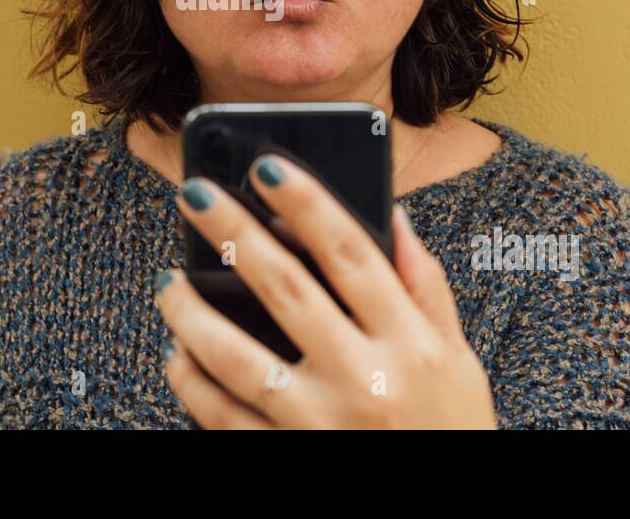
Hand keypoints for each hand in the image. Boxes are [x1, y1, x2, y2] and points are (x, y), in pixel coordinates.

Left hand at [154, 152, 498, 428]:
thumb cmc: (452, 433)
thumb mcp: (461, 360)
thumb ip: (427, 287)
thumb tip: (394, 217)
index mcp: (411, 345)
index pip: (351, 254)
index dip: (307, 203)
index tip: (267, 168)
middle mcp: (365, 381)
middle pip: (286, 290)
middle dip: (233, 233)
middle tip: (194, 195)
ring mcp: (320, 425)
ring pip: (236, 357)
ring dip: (191, 312)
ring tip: (168, 280)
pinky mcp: (287, 460)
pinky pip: (222, 417)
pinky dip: (191, 382)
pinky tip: (177, 353)